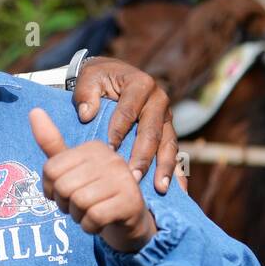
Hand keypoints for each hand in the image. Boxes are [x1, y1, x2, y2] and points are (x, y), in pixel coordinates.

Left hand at [29, 108, 156, 252]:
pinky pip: (94, 217)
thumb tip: (33, 110)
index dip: (50, 189)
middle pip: (63, 186)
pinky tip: (98, 223)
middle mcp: (111, 158)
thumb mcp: (71, 168)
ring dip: (77, 216)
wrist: (128, 221)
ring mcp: (124, 179)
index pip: (51, 169)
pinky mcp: (131, 201)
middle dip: (65, 204)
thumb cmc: (95, 193)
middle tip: (78, 206)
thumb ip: (51, 143)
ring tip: (90, 212)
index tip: (65, 193)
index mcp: (93, 147)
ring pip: (78, 202)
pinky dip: (89, 226)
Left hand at [71, 56, 182, 193]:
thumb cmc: (98, 79)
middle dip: (143, 157)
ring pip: (168, 144)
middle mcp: (158, 100)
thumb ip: (85, 94)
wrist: (112, 75)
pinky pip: (175, 152)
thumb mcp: (88, 78)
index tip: (109, 152)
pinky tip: (179, 190)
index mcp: (140, 84)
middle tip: (133, 178)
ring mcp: (166, 117)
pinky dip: (177, 171)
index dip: (119, 132)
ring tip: (160, 189)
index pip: (128, 112)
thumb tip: (87, 115)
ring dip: (165, 168)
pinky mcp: (168, 131)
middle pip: (152, 132)